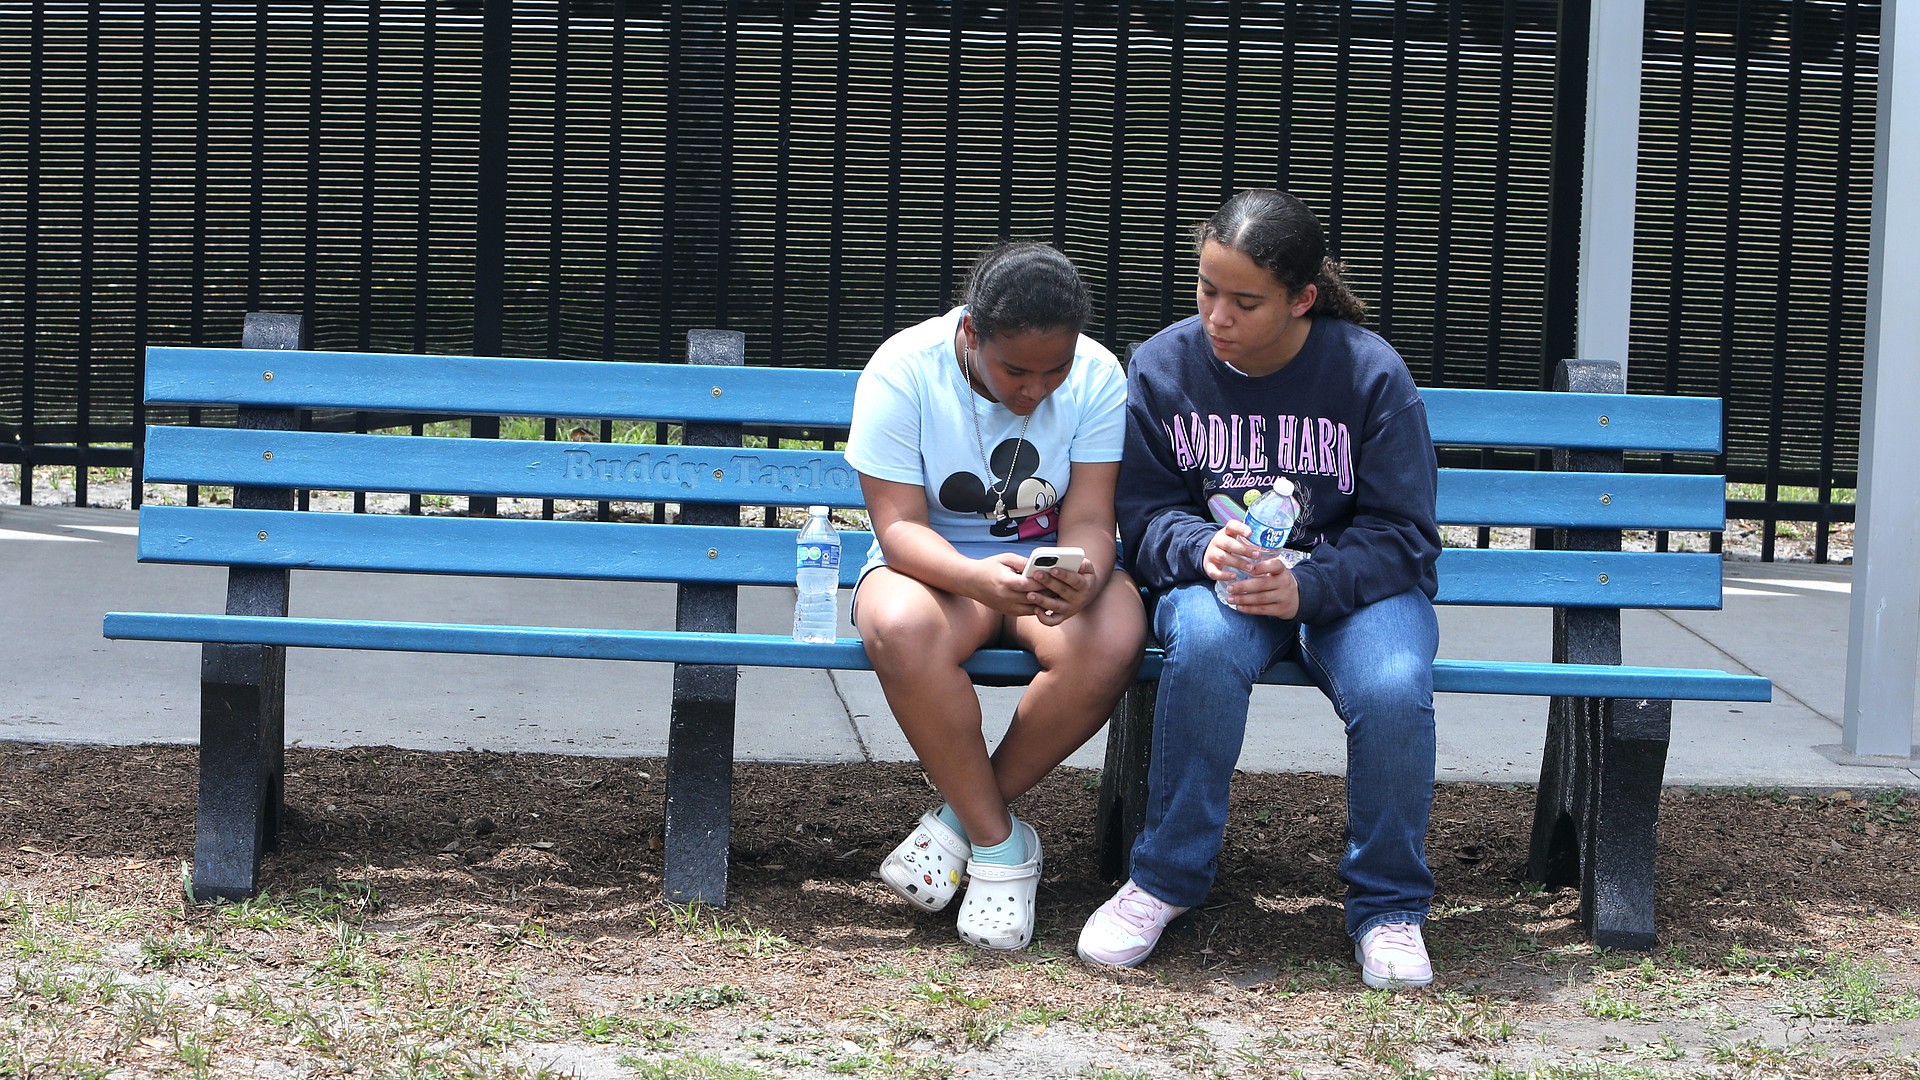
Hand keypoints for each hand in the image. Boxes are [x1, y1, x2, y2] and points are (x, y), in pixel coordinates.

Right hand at [979, 553, 1094, 624]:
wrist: (970, 582)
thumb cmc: (989, 567)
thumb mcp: (1005, 559)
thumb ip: (1023, 562)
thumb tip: (1041, 564)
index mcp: (1006, 582)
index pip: (1031, 584)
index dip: (1045, 580)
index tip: (1057, 575)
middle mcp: (1007, 598)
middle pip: (1035, 597)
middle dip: (1050, 591)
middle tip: (1064, 585)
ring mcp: (1007, 607)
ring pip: (1033, 608)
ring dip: (1045, 602)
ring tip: (1058, 593)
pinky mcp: (1008, 612)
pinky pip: (1028, 612)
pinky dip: (1037, 606)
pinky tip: (1046, 600)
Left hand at [1023, 559, 1096, 626]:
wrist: (1087, 591)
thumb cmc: (1082, 574)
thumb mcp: (1086, 567)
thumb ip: (1080, 563)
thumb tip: (1070, 560)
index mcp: (1084, 586)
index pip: (1075, 580)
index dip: (1064, 575)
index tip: (1053, 568)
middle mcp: (1078, 599)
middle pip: (1063, 592)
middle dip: (1049, 583)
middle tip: (1037, 574)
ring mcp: (1070, 609)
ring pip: (1055, 607)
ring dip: (1042, 601)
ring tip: (1030, 594)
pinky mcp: (1062, 617)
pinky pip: (1052, 621)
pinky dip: (1043, 618)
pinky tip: (1035, 609)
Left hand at [1208, 523, 1300, 619]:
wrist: (1298, 598)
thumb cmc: (1280, 581)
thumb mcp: (1277, 571)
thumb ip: (1263, 567)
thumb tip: (1238, 562)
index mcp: (1282, 570)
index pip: (1274, 565)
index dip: (1261, 567)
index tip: (1248, 568)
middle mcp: (1284, 582)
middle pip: (1262, 584)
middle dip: (1244, 586)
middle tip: (1230, 587)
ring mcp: (1283, 597)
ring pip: (1261, 598)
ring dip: (1243, 599)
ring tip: (1230, 598)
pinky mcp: (1280, 609)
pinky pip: (1263, 609)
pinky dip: (1249, 609)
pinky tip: (1239, 607)